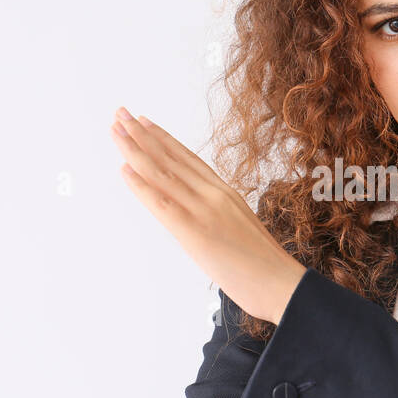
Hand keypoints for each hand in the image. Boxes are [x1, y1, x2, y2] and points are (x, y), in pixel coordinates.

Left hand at [109, 107, 306, 324]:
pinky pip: (161, 203)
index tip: (144, 122)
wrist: (282, 284)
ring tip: (116, 129)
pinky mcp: (195, 231)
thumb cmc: (265, 266)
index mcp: (226, 192)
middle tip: (120, 113)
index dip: (163, 138)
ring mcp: (204, 210)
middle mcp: (214, 194)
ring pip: (162, 173)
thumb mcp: (242, 228)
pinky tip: (124, 169)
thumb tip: (198, 217)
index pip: (188, 158)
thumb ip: (219, 215)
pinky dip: (140, 185)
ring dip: (134, 149)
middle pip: (171, 158)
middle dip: (141, 134)